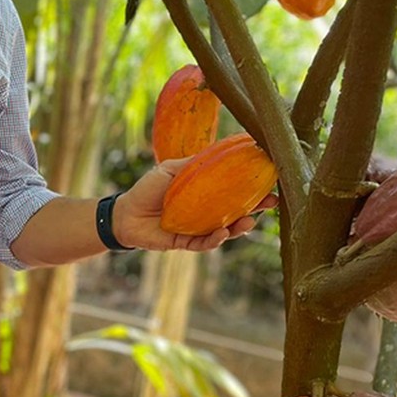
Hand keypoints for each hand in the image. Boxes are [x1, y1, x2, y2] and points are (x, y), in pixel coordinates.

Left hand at [111, 157, 277, 251]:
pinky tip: (222, 233)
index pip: (232, 191)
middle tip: (271, 202)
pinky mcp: (186, 243)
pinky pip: (204, 244)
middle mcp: (205, 213)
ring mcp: (197, 230)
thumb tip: (218, 152)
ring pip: (225, 231)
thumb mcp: (170, 170)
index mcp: (204, 195)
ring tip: (248, 221)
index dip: (251, 187)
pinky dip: (215, 240)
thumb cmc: (147, 189)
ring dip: (239, 228)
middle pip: (236, 212)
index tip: (269, 179)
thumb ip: (191, 164)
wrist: (124, 213)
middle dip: (255, 208)